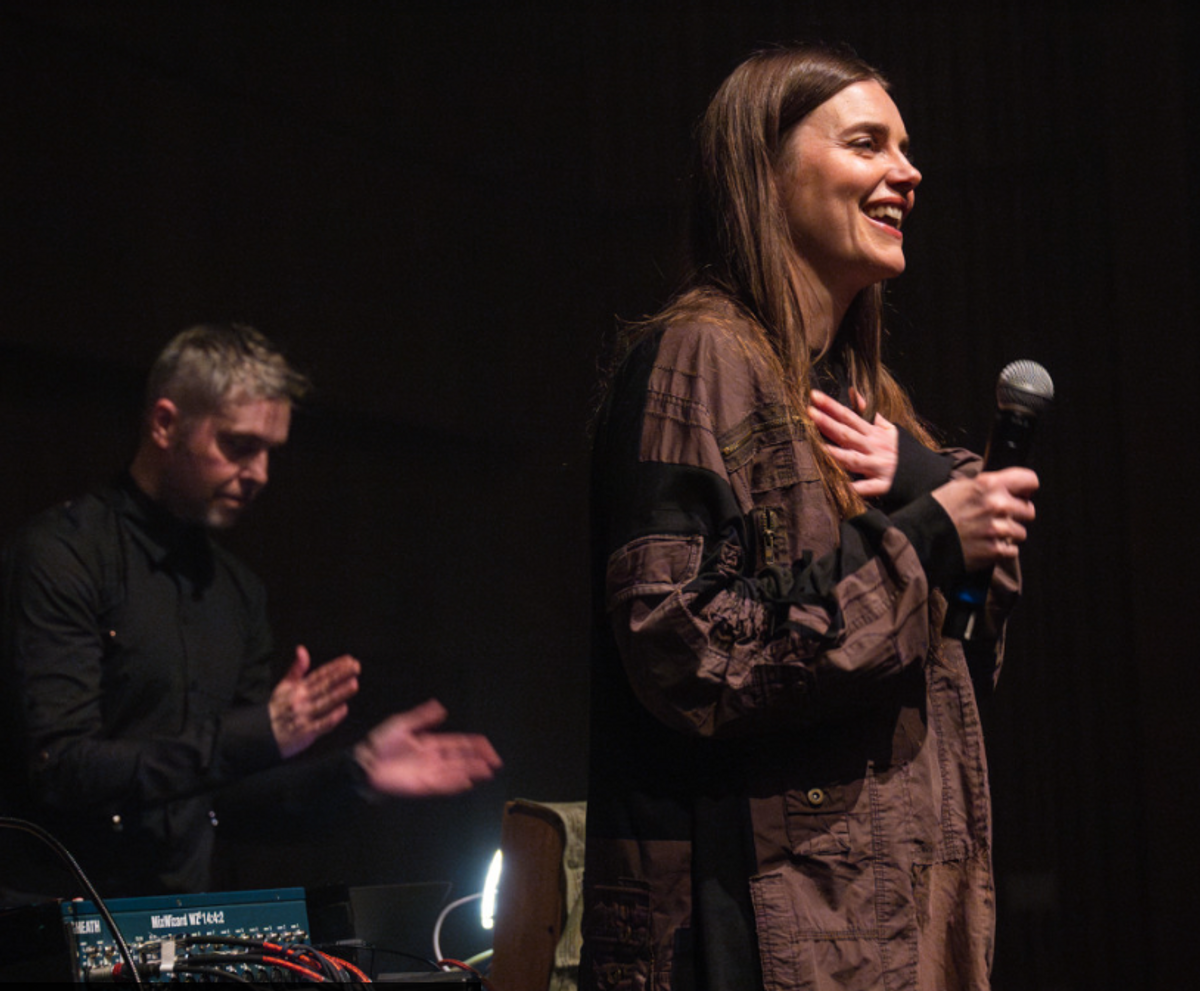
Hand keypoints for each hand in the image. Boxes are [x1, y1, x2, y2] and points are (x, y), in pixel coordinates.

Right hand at [269, 646, 360, 758]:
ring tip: (353, 684)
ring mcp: (304, 716)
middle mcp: (302, 700)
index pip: (319, 675)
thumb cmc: (277, 709)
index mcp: (298, 689)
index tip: (349, 660)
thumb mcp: (284, 686)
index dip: (335, 667)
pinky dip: (332, 717)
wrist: (263, 734)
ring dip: (339, 693)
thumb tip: (302, 649)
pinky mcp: (306, 732)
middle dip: (340, 676)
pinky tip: (343, 709)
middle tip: (356, 667)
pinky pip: (321, 724)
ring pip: (324, 702)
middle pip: (323, 686)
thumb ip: (297, 669)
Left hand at [353, 699, 501, 796]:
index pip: (461, 744)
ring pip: (457, 772)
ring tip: (487, 772)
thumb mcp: (402, 724)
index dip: (477, 746)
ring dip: (472, 772)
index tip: (489, 749)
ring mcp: (430, 773)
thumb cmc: (381, 744)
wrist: (365, 763)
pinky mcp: (422, 785)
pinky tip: (467, 782)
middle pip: (463, 759)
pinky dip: (455, 783)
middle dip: (480, 761)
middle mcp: (435, 759)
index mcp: (433, 744)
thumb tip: (441, 707)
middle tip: (495, 763)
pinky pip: (443, 784)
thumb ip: (422, 716)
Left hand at [809, 388, 898, 496]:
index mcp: (873, 434)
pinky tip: (841, 486)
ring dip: (837, 453)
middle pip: (847, 434)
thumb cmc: (902, 451)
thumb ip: (869, 413)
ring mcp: (878, 466)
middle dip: (828, 423)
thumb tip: (853, 393)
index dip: (832, 406)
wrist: (927, 474)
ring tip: (818, 446)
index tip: (814, 396)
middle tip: (809, 412)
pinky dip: (855, 488)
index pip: (849, 416)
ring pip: (854, 459)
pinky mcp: (884, 485)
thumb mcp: (888, 429)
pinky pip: (866, 489)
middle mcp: (874, 448)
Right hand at [931, 467, 1038, 571]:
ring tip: (987, 533)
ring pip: (1021, 532)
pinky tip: (984, 545)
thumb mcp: (959, 486)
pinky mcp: (995, 550)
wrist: (920, 539)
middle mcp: (997, 505)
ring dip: (1008, 534)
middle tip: (998, 517)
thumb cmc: (936, 511)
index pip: (1029, 480)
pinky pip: (1012, 550)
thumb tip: (1008, 487)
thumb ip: (986, 485)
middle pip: (1028, 510)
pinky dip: (1001, 550)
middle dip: (1016, 514)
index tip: (1022, 493)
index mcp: (988, 485)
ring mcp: (997, 529)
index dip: (1026, 488)